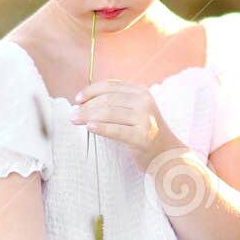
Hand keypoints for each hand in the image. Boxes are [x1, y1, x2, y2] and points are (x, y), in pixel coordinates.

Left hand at [70, 79, 184, 172]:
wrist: (167, 153)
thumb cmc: (144, 132)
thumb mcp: (135, 111)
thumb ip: (117, 102)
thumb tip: (84, 101)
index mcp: (141, 92)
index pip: (111, 86)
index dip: (91, 91)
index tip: (77, 99)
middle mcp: (144, 102)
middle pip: (108, 100)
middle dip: (86, 106)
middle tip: (72, 114)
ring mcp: (145, 119)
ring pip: (109, 113)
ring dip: (88, 116)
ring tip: (75, 120)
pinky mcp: (143, 136)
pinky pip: (117, 130)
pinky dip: (101, 128)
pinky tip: (90, 128)